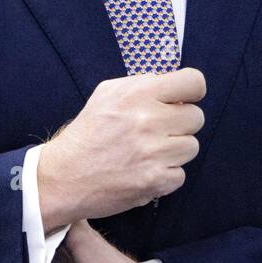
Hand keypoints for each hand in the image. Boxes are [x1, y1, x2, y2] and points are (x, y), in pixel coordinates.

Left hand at [0, 220, 171, 262]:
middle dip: (3, 235)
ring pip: (35, 223)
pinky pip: (52, 217)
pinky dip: (35, 217)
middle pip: (24, 235)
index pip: (18, 253)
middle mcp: (54, 250)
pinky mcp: (76, 230)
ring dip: (16, 224)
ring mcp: (65, 238)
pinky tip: (14, 221)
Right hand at [38, 67, 205, 227]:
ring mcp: (154, 152)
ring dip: (174, 150)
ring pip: (191, 146)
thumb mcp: (109, 93)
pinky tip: (145, 170)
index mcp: (138, 94)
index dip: (191, 92)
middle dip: (180, 124)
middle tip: (158, 131)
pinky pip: (181, 174)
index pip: (194, 82)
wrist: (64, 176)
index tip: (182, 100)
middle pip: (196, 117)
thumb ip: (144, 84)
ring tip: (149, 152)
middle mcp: (148, 120)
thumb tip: (176, 87)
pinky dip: (166, 175)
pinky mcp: (155, 180)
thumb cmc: (89, 132)